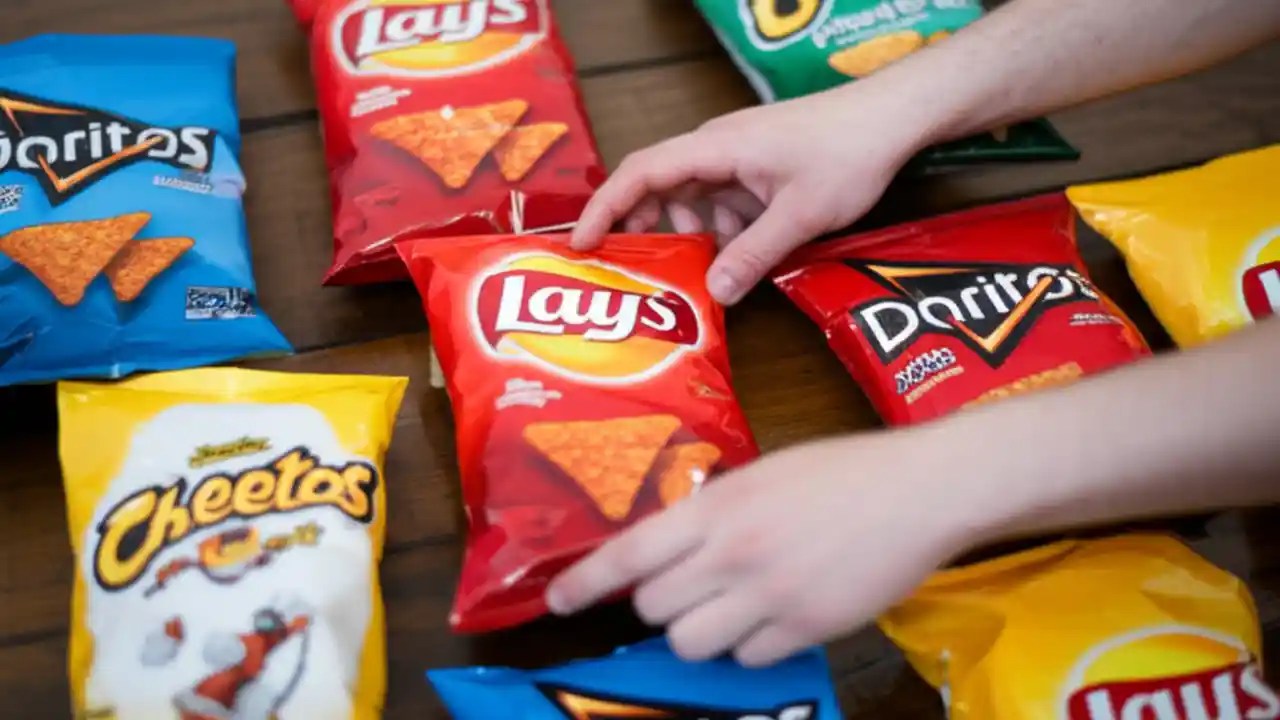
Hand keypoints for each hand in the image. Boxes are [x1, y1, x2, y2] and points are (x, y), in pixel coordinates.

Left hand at [545, 432, 970, 666]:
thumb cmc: (842, 471)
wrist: (918, 491)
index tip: (560, 602)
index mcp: (716, 506)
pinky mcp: (806, 629)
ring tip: (728, 609)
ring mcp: (769, 596)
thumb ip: (714, 510)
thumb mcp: (763, 473)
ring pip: (692, 644)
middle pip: (654, 608)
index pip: (630, 553)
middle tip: (687, 588)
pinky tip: (774, 619)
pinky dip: (751, 648)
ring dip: (700, 632)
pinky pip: (748, 660)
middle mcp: (732, 554)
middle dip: (660, 604)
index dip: (586, 583)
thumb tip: (677, 544)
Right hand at [569, 84, 928, 304]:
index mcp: (715, 148)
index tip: (582, 244)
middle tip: (634, 271)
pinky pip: (721, 200)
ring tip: (696, 272)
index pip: (641, 173)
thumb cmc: (848, 153)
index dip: (605, 208)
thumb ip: (753, 255)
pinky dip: (720, 228)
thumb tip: (712, 294)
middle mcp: (716, 147)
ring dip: (689, 233)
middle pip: (657, 186)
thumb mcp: (800, 214)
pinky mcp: (756, 166)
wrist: (893, 117)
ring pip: (690, 197)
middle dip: (641, 227)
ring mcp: (736, 156)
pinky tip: (739, 255)